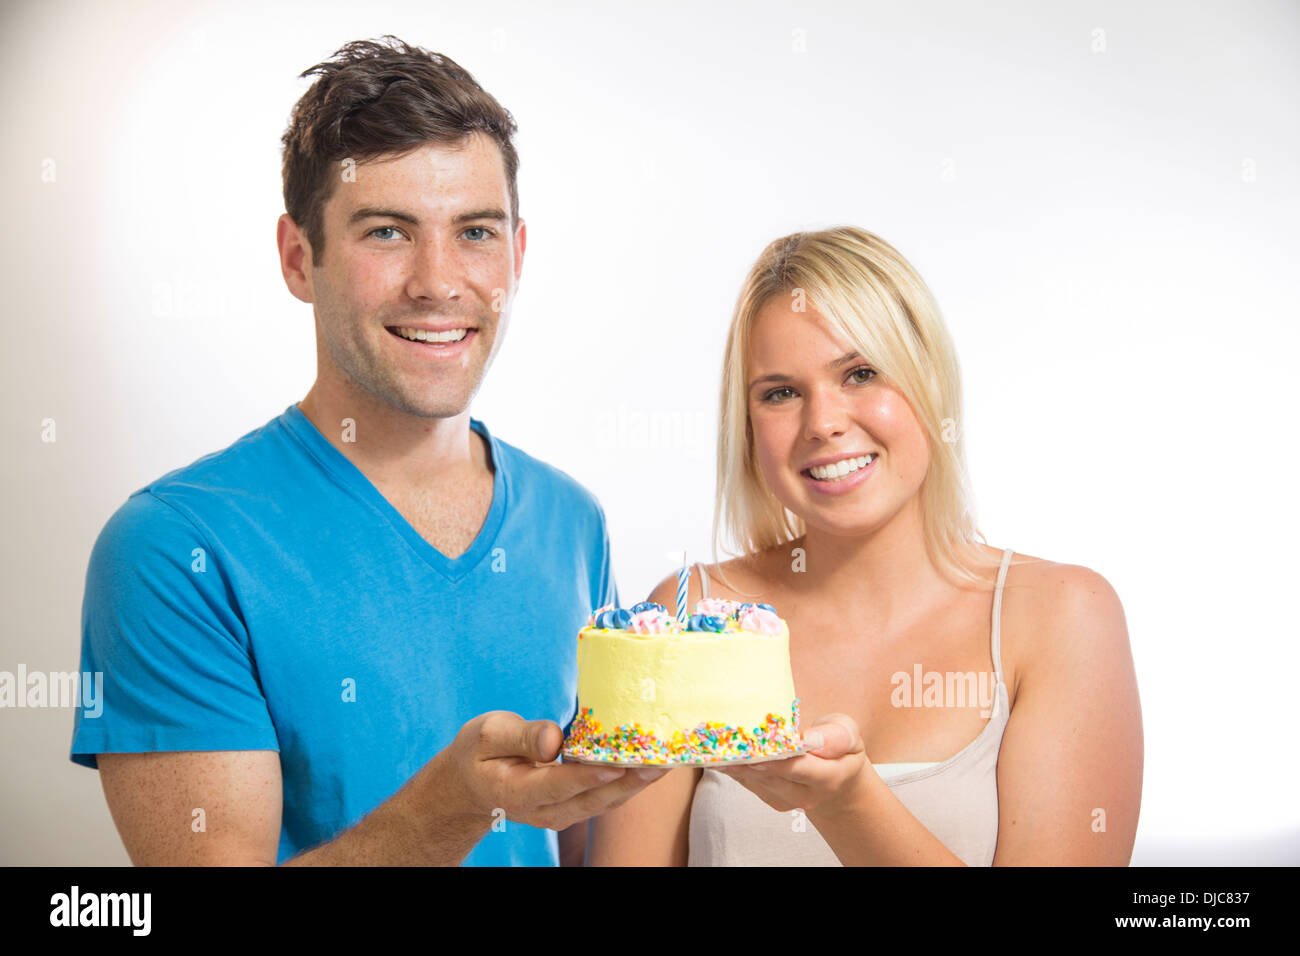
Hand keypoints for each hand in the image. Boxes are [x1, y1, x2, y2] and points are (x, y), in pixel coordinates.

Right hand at [434, 711, 668, 830]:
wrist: (471, 786)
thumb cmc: (478, 753)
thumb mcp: (487, 735)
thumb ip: (520, 736)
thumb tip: (553, 740)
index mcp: (519, 791)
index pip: (559, 785)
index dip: (588, 775)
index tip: (616, 764)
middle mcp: (544, 810)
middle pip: (593, 799)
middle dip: (629, 781)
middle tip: (660, 761)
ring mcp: (561, 812)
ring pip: (606, 802)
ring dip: (637, 783)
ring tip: (668, 760)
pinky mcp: (574, 805)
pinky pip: (606, 796)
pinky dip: (630, 781)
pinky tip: (651, 763)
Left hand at [716, 713, 868, 815]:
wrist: (839, 782)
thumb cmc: (842, 749)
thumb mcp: (849, 735)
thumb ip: (836, 737)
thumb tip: (812, 739)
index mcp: (830, 777)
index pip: (799, 768)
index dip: (776, 759)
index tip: (755, 746)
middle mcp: (808, 795)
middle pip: (773, 777)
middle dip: (749, 760)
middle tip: (723, 744)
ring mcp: (788, 801)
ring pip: (758, 781)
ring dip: (736, 764)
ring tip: (714, 747)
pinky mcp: (772, 799)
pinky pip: (750, 784)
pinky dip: (735, 768)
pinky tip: (718, 754)